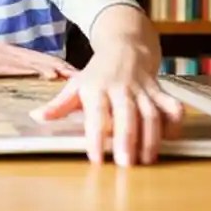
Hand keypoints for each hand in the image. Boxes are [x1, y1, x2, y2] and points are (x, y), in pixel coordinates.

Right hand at [0, 39, 77, 78]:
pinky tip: (52, 75)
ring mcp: (3, 53)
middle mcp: (7, 51)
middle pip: (40, 57)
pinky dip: (39, 68)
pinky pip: (22, 63)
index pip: (33, 59)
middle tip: (81, 74)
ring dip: (56, 66)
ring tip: (73, 74)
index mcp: (3, 54)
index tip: (70, 73)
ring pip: (35, 59)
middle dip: (61, 65)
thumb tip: (6, 84)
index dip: (52, 64)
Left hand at [28, 45, 182, 166]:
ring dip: (151, 137)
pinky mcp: (159, 89)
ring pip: (151, 112)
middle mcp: (120, 87)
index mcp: (95, 87)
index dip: (96, 136)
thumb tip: (36, 116)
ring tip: (147, 160)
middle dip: (128, 139)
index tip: (96, 158)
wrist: (124, 45)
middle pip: (126, 114)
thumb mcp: (75, 84)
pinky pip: (171, 105)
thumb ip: (59, 105)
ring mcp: (142, 88)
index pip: (95, 113)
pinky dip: (175, 121)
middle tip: (127, 164)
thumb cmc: (97, 73)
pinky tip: (171, 138)